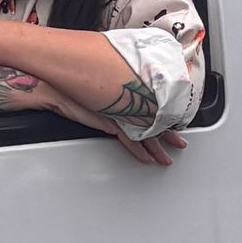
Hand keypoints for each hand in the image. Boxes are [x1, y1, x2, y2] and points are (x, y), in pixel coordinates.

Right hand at [21, 75, 186, 167]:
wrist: (61, 86)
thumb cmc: (76, 83)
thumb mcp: (101, 84)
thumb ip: (114, 89)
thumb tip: (121, 89)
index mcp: (127, 93)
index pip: (153, 106)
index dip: (166, 115)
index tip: (177, 120)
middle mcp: (127, 103)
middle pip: (155, 121)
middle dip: (169, 134)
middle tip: (180, 143)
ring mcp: (120, 114)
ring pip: (146, 133)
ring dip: (158, 147)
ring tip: (167, 158)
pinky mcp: (111, 123)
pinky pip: (130, 140)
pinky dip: (139, 151)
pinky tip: (146, 159)